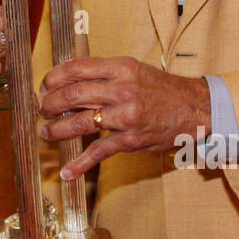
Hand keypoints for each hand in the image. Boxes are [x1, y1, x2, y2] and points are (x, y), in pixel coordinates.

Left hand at [38, 56, 210, 180]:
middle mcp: (123, 89)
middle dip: (50, 104)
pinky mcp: (131, 140)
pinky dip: (80, 164)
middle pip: (73, 95)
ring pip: (80, 123)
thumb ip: (104, 75)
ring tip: (47, 133)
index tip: (44, 85)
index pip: (77, 68)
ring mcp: (127, 116)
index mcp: (122, 67)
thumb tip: (69, 82)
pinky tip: (67, 171)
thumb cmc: (162, 89)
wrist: (196, 109)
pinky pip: (99, 151)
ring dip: (57, 130)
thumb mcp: (134, 70)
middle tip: (42, 109)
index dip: (54, 77)